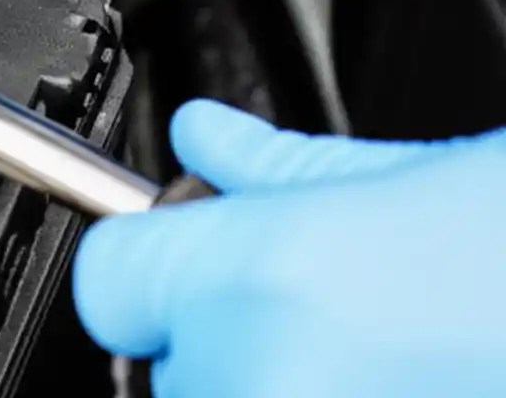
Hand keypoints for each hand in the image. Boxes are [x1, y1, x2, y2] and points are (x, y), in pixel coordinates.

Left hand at [72, 100, 505, 396]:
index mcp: (259, 287)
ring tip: (385, 358)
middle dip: (229, 340)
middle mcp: (262, 390)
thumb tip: (204, 140)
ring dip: (280, 382)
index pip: (112, 282)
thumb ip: (274, 169)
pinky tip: (399, 374)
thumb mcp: (397, 182)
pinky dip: (321, 396)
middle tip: (332, 320)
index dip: (160, 264)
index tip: (194, 264)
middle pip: (171, 369)